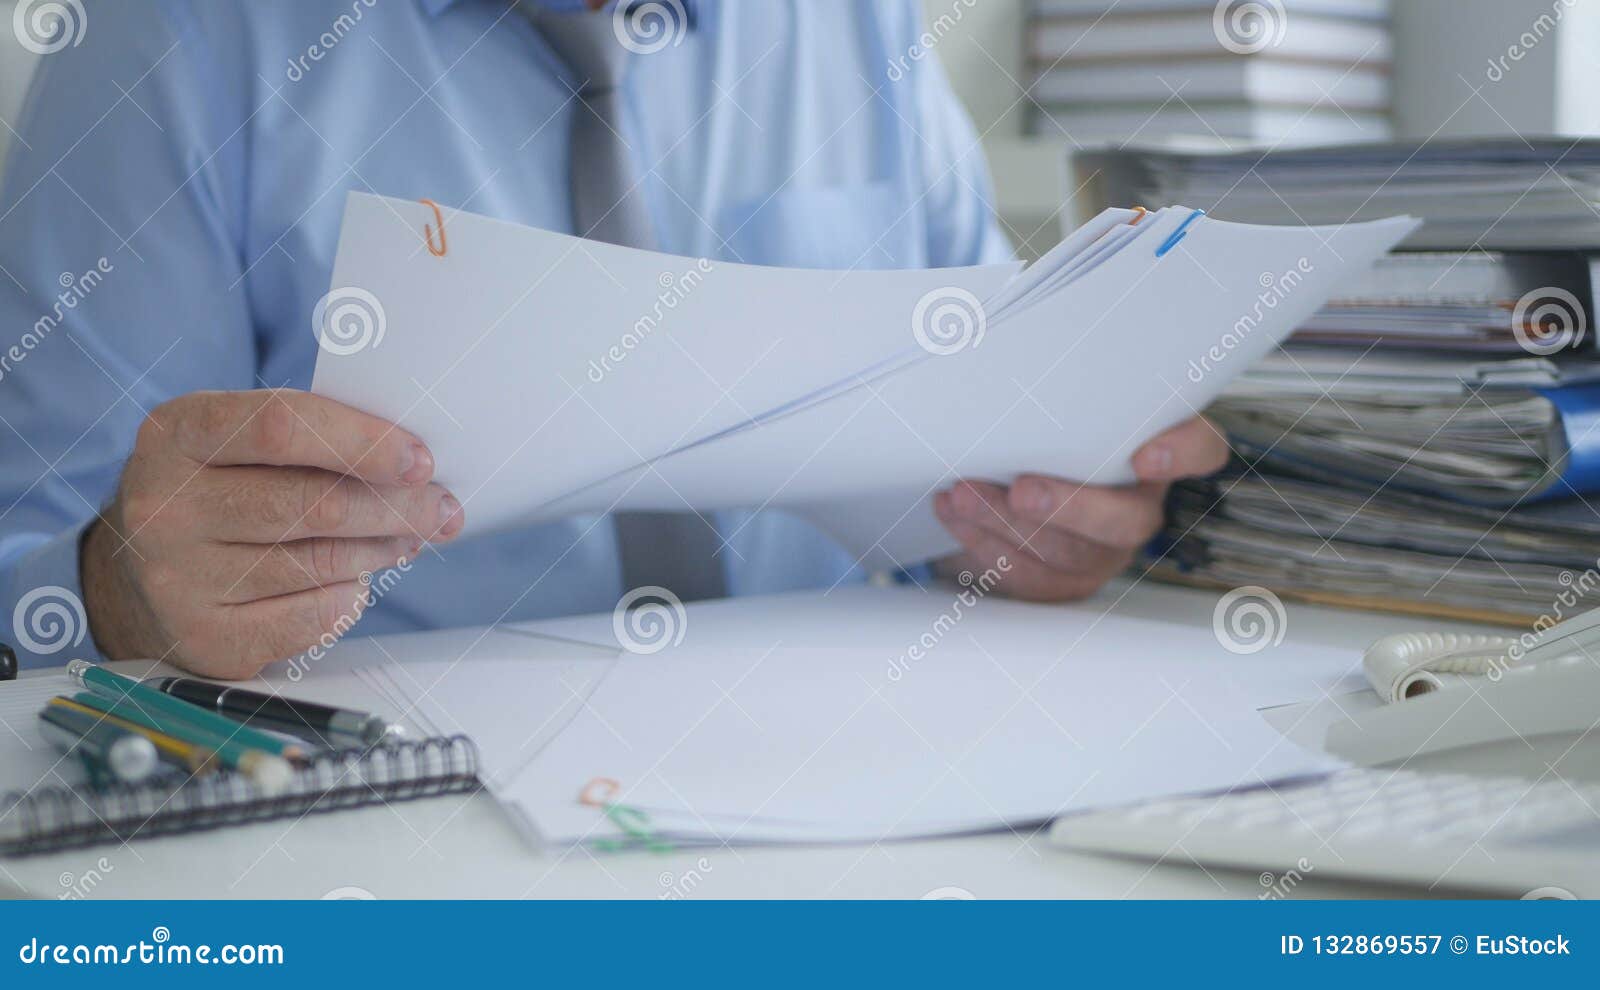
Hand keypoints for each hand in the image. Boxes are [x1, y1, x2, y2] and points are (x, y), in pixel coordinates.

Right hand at [82, 389, 463, 677]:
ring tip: (408, 538)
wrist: (131, 574)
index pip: (282, 425)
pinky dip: (349, 598)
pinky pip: (312, 617)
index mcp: (176, 434)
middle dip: (397, 506)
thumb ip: (310, 440)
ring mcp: (179, 577)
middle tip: (441, 508)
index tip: (420, 460)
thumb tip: (413, 467)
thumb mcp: (235, 445)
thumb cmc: (213, 492)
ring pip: (321, 563)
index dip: (364, 443)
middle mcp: (166, 505)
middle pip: (315, 504)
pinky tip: (355, 581)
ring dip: (382, 549)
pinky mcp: (205, 637)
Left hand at [932, 417, 1227, 601]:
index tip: (1145, 455)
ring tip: (962, 494)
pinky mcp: (1062, 582)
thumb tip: (1007, 354)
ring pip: (1065, 552)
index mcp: (1155, 451)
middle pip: (1124, 520)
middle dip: (1068, 507)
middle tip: (1021, 489)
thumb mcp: (1058, 402)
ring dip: (1005, 523)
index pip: (1200, 449)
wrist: (1001, 484)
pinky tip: (955, 513)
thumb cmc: (1042, 432)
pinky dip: (983, 544)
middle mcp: (1137, 506)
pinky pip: (1029, 577)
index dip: (1182, 454)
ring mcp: (1102, 551)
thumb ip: (1061, 389)